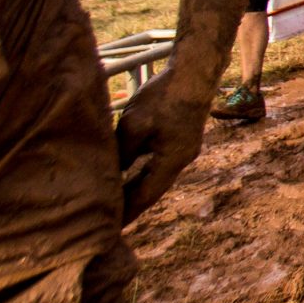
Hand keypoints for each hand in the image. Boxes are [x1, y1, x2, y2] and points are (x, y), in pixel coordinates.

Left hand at [117, 72, 207, 223]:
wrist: (194, 73)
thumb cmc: (164, 97)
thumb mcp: (134, 125)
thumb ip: (122, 152)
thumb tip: (108, 174)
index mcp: (171, 162)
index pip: (145, 196)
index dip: (128, 213)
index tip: (112, 229)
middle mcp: (181, 160)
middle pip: (152, 190)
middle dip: (131, 204)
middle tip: (110, 221)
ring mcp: (184, 148)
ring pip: (155, 176)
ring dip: (137, 187)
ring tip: (116, 200)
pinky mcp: (182, 137)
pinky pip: (159, 162)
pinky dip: (142, 171)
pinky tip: (130, 171)